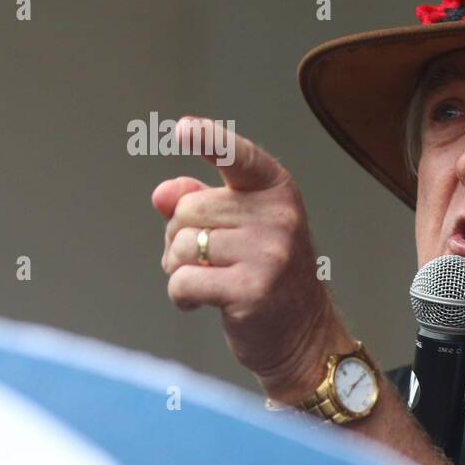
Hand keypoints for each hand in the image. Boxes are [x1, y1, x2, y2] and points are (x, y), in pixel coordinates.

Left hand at [153, 116, 350, 400]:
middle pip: (189, 210)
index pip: (238, 157)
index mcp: (277, 192)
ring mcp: (269, 254)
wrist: (302, 335)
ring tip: (209, 280)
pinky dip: (181, 295)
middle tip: (207, 260)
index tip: (184, 129)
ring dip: (179, 267)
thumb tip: (162, 195)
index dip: (210, 141)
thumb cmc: (264, 274)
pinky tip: (201, 302)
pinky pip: (183, 281)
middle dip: (182, 236)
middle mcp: (279, 217)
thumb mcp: (239, 230)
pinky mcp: (251, 291)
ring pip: (182, 246)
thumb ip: (199, 202)